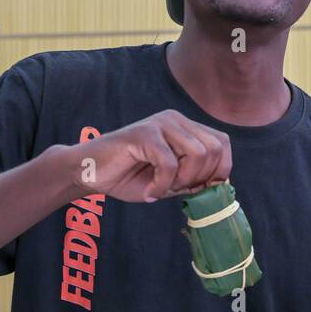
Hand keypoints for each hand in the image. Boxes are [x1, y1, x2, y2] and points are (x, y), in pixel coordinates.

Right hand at [63, 110, 231, 203]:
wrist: (89, 172)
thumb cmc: (127, 176)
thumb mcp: (168, 183)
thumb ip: (192, 181)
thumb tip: (219, 185)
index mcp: (184, 128)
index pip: (222, 142)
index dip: (221, 169)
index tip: (203, 189)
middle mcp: (175, 120)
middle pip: (214, 148)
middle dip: (202, 177)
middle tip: (178, 189)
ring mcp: (160, 123)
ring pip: (197, 154)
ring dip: (183, 180)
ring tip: (162, 188)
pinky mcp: (144, 133)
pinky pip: (170, 163)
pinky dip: (163, 184)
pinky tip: (150, 191)